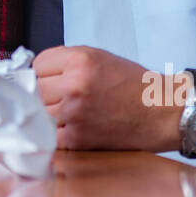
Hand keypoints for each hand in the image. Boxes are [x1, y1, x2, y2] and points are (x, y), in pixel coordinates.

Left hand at [33, 46, 180, 151]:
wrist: (161, 112)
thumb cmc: (133, 85)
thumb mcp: (100, 57)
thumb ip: (67, 62)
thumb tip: (38, 72)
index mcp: (79, 60)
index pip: (38, 64)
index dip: (45, 72)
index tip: (52, 78)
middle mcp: (74, 85)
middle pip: (35, 89)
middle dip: (45, 93)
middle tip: (61, 97)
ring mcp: (74, 113)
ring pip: (39, 112)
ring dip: (49, 114)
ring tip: (70, 112)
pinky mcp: (77, 139)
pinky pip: (49, 135)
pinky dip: (57, 133)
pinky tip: (72, 128)